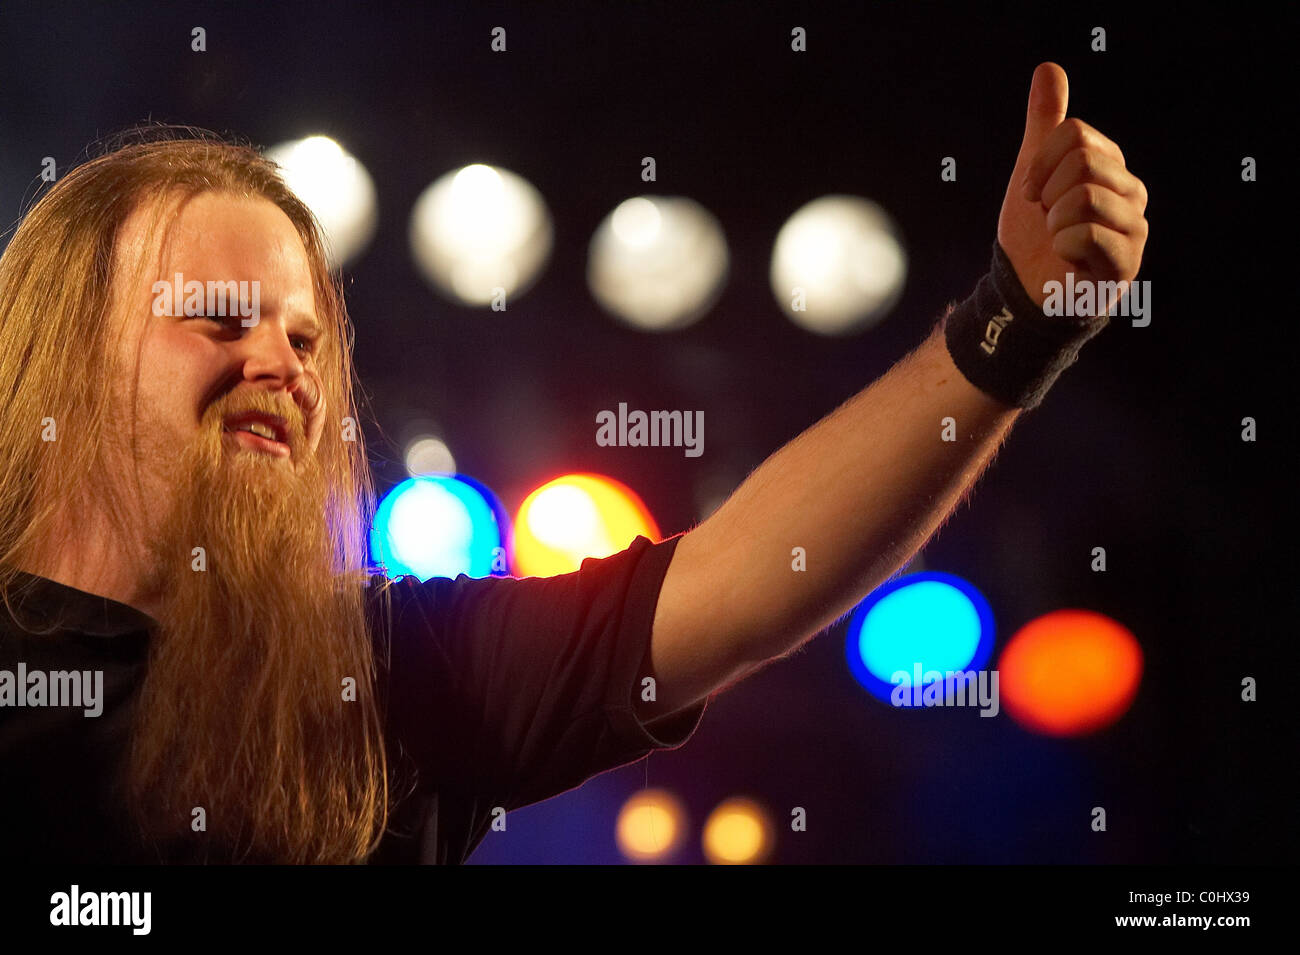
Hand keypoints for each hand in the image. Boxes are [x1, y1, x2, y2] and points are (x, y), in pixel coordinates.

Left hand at [997, 62, 1148, 312]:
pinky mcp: (1125, 265)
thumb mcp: (1033, 171)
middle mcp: (1132, 193)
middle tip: (1047, 220)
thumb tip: (1049, 68)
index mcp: (1113, 167)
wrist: (1023, 292)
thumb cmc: (1033, 236)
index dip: (1040, 163)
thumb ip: (1045, 124)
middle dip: (1047, 193)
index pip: (1074, 134)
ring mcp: (1134, 229)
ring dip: (1054, 222)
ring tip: (1059, 240)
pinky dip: (1061, 246)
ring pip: (1084, 196)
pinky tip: (1067, 259)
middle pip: (1082, 161)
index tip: (1032, 194)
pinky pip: (1085, 236)